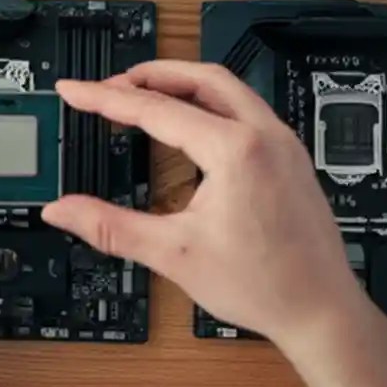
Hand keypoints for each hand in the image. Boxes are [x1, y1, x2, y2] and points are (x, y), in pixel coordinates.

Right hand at [42, 61, 364, 344]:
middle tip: (108, 85)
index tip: (75, 90)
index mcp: (236, 150)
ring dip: (181, 84)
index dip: (105, 98)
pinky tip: (191, 124)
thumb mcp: (174, 254)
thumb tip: (64, 211)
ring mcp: (283, 144)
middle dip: (148, 75)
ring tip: (143, 95)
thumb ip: (111, 227)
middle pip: (197, 78)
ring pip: (226, 89)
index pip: (155, 108)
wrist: (321, 310)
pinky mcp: (290, 158)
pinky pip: (245, 110)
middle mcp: (265, 135)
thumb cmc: (266, 285)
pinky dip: (208, 103)